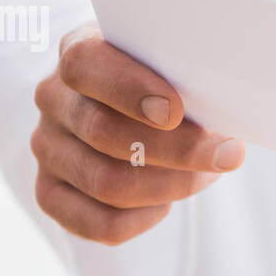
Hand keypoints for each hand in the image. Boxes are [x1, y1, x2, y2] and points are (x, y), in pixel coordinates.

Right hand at [31, 21, 243, 244]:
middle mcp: (54, 98)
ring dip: (171, 185)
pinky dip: (145, 218)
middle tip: (228, 154)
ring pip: (107, 183)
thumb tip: (227, 120)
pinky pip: (100, 224)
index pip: (84, 64)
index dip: (129, 88)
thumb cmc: (170, 85)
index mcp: (80, 51)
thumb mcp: (179, 67)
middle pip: (105, 132)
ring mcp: (47, 147)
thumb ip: (193, 79)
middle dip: (178, 150)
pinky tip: (166, 203)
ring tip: (206, 175)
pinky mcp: (51, 193)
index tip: (176, 110)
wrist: (140, 116)